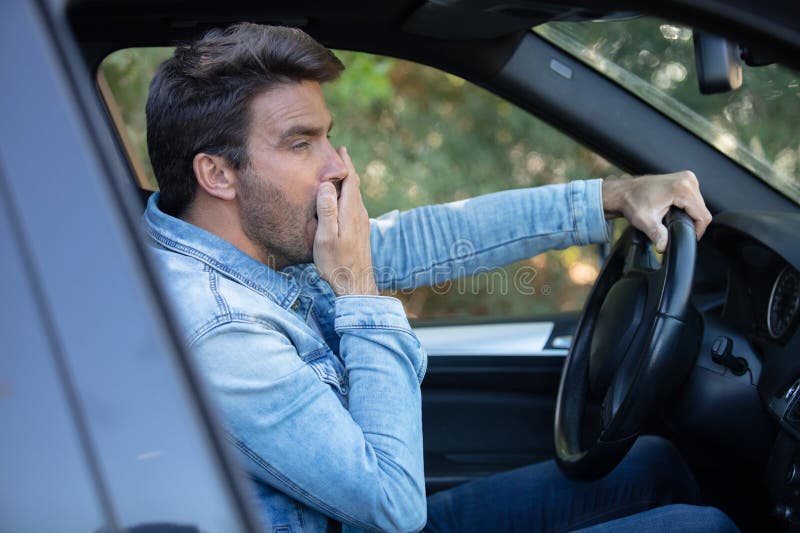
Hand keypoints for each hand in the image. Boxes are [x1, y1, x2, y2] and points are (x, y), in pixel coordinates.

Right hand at [313, 147, 378, 296]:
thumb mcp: (326, 237)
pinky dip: (348, 195)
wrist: (356, 285)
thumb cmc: (337, 263)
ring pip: (356, 196)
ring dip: (348, 182)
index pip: (351, 180)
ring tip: (338, 173)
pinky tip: (341, 200)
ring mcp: (363, 223)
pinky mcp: (362, 232)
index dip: (346, 163)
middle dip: (347, 169)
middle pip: (355, 185)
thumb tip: (326, 184)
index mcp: (351, 212)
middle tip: (338, 155)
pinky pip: (355, 205)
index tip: (341, 148)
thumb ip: (327, 210)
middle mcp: (360, 214)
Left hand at [602, 171, 711, 252]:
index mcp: (682, 188)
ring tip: (674, 220)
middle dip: (693, 223)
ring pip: (699, 204)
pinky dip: (688, 208)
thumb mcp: (645, 221)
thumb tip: (663, 247)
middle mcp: (687, 180)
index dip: (697, 231)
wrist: (624, 192)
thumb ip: (657, 234)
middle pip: (702, 210)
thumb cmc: (632, 203)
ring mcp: (687, 177)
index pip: (702, 215)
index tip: (688, 237)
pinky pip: (694, 198)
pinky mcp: (685, 179)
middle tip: (677, 230)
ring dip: (691, 215)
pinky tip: (676, 211)